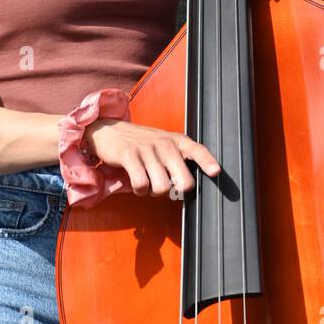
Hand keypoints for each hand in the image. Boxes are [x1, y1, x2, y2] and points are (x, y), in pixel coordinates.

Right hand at [85, 118, 220, 196]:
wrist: (108, 130)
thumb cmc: (140, 143)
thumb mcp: (162, 144)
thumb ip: (177, 160)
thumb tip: (188, 185)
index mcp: (176, 140)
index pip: (197, 149)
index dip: (208, 161)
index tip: (215, 172)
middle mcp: (164, 143)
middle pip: (183, 180)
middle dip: (176, 191)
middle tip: (165, 186)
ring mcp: (147, 149)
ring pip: (161, 187)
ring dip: (153, 192)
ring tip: (148, 183)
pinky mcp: (129, 155)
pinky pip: (141, 184)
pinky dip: (140, 191)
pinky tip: (137, 185)